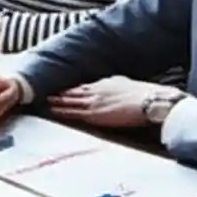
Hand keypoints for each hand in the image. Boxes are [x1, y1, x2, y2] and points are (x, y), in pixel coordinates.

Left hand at [47, 76, 168, 127]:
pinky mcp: (93, 114)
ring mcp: (93, 101)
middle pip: (73, 91)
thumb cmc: (146, 96)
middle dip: (60, 92)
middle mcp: (96, 90)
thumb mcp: (129, 85)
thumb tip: (117, 87)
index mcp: (106, 83)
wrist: (151, 102)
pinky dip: (60, 111)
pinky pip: (72, 112)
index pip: (84, 86)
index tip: (63, 89)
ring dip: (56, 101)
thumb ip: (118, 86)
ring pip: (69, 101)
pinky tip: (51, 110)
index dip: (72, 88)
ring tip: (45, 100)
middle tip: (46, 92)